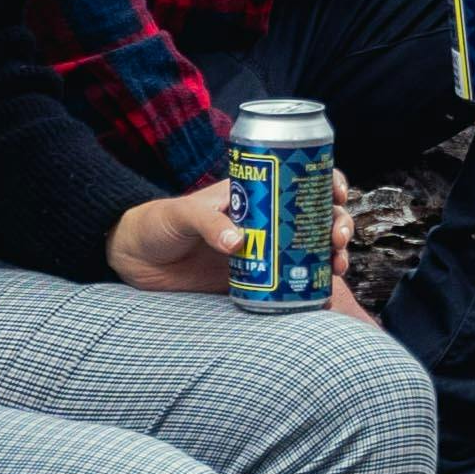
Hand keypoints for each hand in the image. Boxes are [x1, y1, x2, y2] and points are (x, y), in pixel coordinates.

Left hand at [113, 173, 374, 314]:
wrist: (137, 260)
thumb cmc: (158, 223)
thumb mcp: (182, 214)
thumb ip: (207, 223)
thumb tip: (239, 243)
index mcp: (254, 193)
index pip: (299, 180)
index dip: (327, 182)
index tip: (337, 192)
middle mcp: (266, 221)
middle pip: (315, 218)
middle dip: (337, 224)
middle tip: (337, 238)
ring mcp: (264, 252)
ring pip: (311, 250)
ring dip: (332, 256)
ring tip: (337, 265)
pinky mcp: (256, 281)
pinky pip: (291, 283)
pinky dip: (311, 288)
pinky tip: (323, 293)